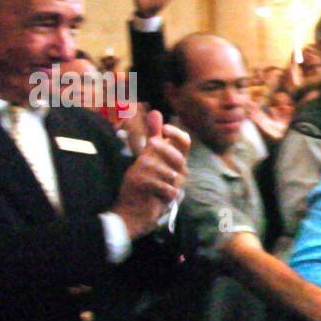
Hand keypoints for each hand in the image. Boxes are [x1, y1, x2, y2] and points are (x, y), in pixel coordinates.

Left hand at [112, 110, 188, 238]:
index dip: (176, 134)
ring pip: (171, 172)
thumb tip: (156, 111)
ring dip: (154, 167)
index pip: (185, 143)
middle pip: (180, 157)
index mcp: (176, 160)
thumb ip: (152, 134)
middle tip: (150, 143)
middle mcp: (180, 172)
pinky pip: (165, 188)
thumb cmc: (144, 180)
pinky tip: (140, 180)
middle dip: (165, 149)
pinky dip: (150, 183)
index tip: (164, 128)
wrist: (136, 209)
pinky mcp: (169, 199)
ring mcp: (177, 186)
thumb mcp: (147, 154)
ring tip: (139, 165)